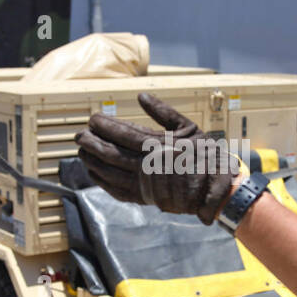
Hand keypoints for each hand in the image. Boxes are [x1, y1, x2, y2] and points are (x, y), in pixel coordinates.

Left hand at [75, 92, 241, 224]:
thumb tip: (141, 98)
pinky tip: (94, 174)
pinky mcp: (146, 199)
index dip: (104, 127)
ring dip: (93, 162)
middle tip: (78, 136)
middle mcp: (147, 166)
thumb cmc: (207, 156)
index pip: (123, 134)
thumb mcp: (189, 127)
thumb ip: (163, 112)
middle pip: (111, 153)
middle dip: (92, 143)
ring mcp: (145, 184)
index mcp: (158, 146)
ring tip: (82, 152)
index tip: (92, 120)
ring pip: (110, 173)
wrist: (218, 190)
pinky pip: (118, 191)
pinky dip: (103, 182)